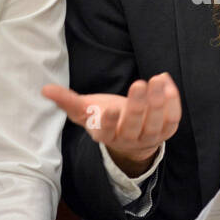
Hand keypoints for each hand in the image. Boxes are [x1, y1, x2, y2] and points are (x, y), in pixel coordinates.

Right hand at [42, 72, 181, 175]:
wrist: (131, 136)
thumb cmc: (105, 116)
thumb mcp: (85, 110)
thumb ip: (68, 101)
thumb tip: (46, 89)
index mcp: (105, 136)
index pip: (106, 132)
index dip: (108, 122)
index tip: (109, 108)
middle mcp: (128, 139)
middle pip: (134, 126)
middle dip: (138, 105)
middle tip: (139, 84)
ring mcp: (149, 137)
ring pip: (156, 123)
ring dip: (158, 102)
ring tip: (157, 80)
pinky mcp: (166, 131)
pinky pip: (172, 119)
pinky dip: (173, 103)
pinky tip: (166, 83)